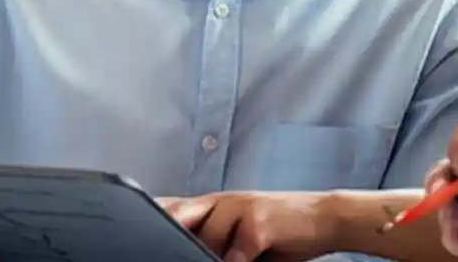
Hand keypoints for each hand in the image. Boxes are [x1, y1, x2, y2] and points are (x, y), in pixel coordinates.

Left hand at [160, 192, 333, 261]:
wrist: (326, 217)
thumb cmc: (283, 229)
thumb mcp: (244, 232)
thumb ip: (217, 241)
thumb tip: (189, 254)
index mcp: (217, 204)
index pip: (175, 206)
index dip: (154, 213)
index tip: (131, 223)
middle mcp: (224, 202)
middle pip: (180, 214)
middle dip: (168, 228)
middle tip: (156, 246)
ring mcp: (241, 209)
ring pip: (207, 239)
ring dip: (212, 254)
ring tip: (232, 253)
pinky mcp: (258, 224)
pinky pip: (235, 252)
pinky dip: (234, 261)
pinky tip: (241, 260)